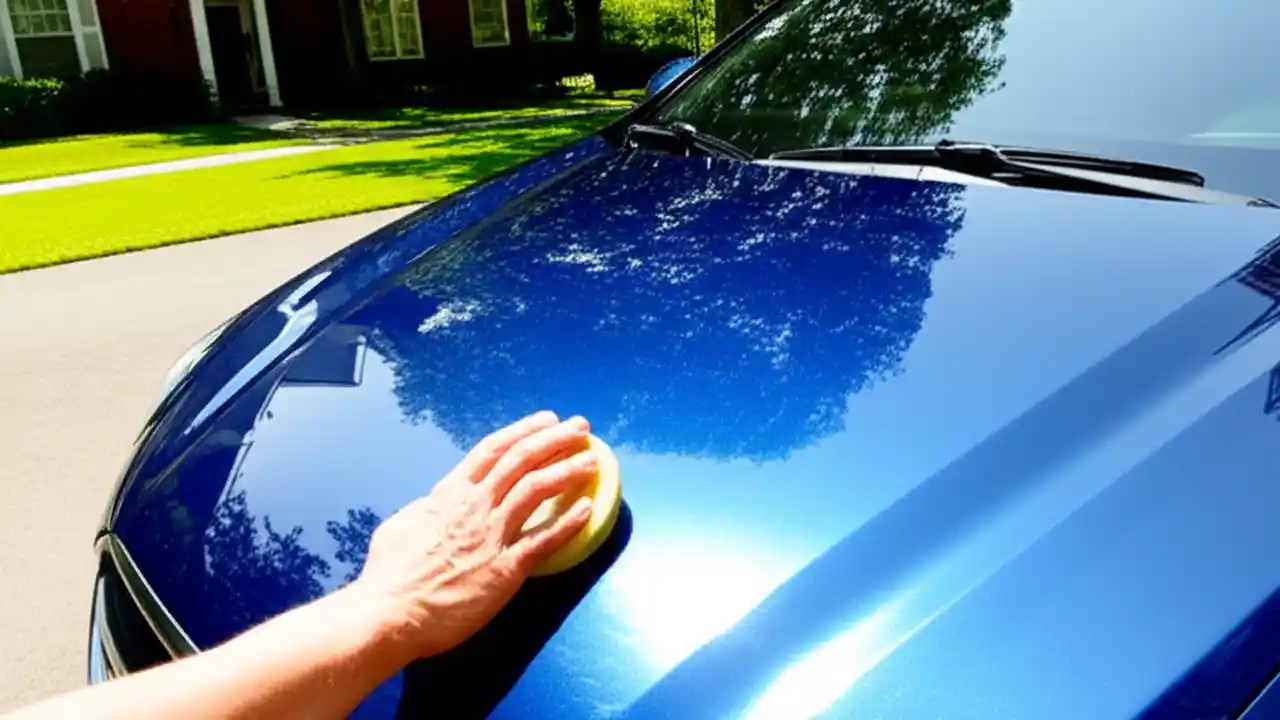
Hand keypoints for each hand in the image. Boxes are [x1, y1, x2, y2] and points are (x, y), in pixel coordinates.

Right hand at [352, 411, 595, 660]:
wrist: (390, 612)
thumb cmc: (389, 574)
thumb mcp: (403, 525)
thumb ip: (428, 509)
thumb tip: (437, 502)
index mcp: (450, 493)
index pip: (492, 450)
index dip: (523, 431)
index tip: (546, 420)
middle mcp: (474, 506)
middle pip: (520, 460)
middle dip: (554, 440)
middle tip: (581, 428)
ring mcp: (491, 535)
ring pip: (535, 490)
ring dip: (567, 471)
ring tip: (592, 460)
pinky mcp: (504, 569)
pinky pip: (543, 540)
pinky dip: (567, 523)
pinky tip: (587, 510)